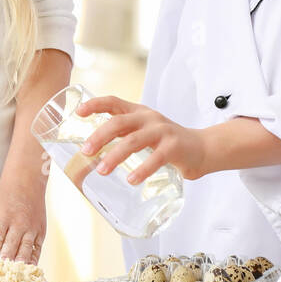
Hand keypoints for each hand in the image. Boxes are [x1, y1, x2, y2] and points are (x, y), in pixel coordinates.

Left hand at [0, 168, 47, 264]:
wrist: (28, 180)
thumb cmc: (5, 193)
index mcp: (3, 216)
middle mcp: (18, 223)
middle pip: (10, 246)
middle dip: (4, 260)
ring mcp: (31, 228)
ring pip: (25, 249)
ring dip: (19, 263)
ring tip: (14, 276)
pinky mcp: (41, 232)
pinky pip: (37, 249)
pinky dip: (33, 260)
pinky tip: (28, 271)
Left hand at [77, 95, 208, 181]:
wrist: (202, 148)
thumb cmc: (167, 142)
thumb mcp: (144, 131)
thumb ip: (124, 134)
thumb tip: (92, 148)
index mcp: (139, 112)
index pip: (113, 102)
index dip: (95, 104)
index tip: (78, 112)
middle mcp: (149, 118)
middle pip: (119, 123)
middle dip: (99, 137)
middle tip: (85, 152)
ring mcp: (162, 131)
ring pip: (133, 141)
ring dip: (115, 156)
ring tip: (102, 170)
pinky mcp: (174, 147)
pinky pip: (155, 158)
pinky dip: (142, 169)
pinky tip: (131, 179)